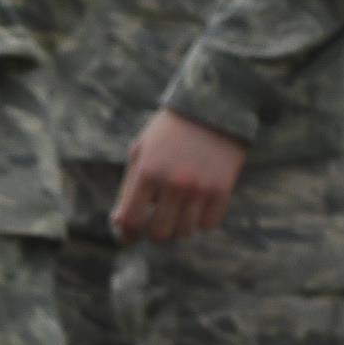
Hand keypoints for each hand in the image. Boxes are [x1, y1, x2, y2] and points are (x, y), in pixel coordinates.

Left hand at [112, 106, 248, 243]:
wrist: (212, 108)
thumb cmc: (168, 131)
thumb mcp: (140, 151)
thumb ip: (129, 187)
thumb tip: (120, 223)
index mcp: (148, 172)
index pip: (131, 220)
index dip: (127, 234)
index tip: (129, 236)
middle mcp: (174, 184)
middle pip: (160, 233)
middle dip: (154, 231)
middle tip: (155, 220)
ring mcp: (200, 188)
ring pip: (185, 232)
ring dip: (178, 226)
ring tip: (176, 210)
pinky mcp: (223, 190)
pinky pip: (209, 224)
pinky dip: (201, 220)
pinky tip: (196, 205)